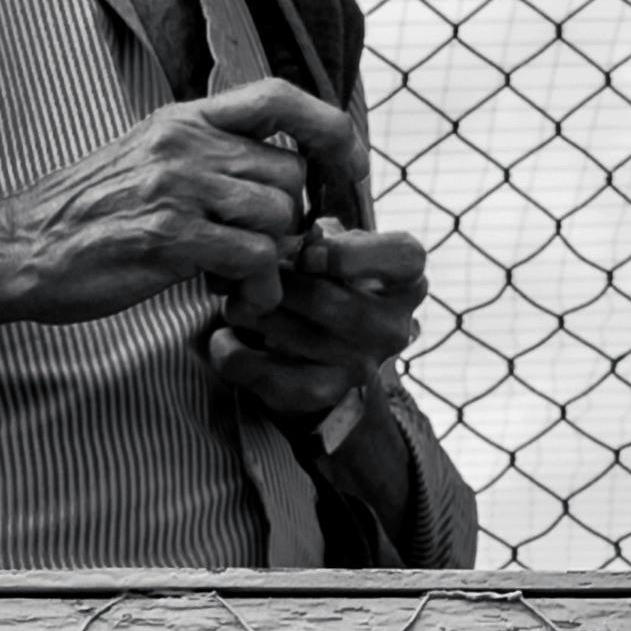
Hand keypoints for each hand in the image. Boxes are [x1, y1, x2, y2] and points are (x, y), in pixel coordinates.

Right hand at [0, 81, 352, 320]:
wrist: (19, 248)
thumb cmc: (88, 215)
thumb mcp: (147, 159)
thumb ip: (209, 158)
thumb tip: (278, 179)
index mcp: (183, 119)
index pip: (281, 97)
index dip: (329, 128)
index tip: (349, 165)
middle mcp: (184, 143)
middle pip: (289, 174)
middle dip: (290, 223)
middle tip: (264, 254)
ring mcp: (175, 187)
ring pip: (278, 215)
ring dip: (276, 259)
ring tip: (246, 280)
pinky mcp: (168, 236)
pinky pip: (254, 257)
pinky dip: (260, 287)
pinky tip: (237, 298)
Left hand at [208, 223, 428, 427]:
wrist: (329, 354)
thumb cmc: (332, 282)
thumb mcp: (339, 250)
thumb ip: (322, 236)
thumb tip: (291, 240)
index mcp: (406, 281)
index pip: (402, 258)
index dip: (348, 253)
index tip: (307, 255)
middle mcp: (391, 327)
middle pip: (326, 299)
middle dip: (274, 282)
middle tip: (245, 273)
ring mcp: (359, 365)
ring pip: (289, 333)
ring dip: (246, 311)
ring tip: (233, 300)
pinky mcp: (323, 393)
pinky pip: (265, 374)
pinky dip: (232, 353)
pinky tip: (224, 338)